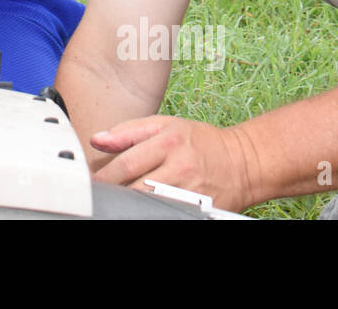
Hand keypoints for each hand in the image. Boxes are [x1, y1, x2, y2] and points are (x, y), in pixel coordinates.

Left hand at [90, 115, 258, 211]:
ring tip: (124, 201)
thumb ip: (128, 131)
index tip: (94, 181)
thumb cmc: (201, 142)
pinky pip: (170, 213)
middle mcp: (180, 168)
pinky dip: (154, 211)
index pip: (127, 163)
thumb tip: (97, 139)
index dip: (105, 176)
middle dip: (116, 192)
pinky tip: (145, 207)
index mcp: (169, 143)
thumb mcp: (166, 124)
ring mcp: (192, 192)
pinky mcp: (201, 210)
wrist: (243, 162)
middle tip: (105, 194)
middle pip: (137, 188)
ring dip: (133, 204)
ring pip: (151, 204)